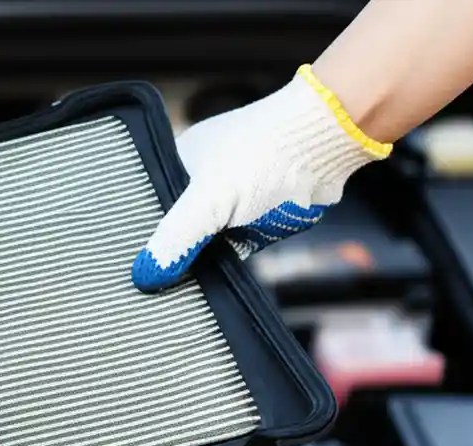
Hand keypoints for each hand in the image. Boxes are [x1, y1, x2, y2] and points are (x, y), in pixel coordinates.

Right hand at [131, 65, 391, 292]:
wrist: (327, 141)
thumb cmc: (264, 157)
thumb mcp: (207, 202)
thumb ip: (176, 240)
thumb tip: (145, 275)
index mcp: (178, 161)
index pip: (151, 208)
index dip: (150, 237)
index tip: (146, 267)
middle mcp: (203, 174)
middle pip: (181, 226)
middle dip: (183, 249)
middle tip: (172, 277)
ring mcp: (235, 191)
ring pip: (210, 236)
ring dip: (212, 253)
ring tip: (205, 268)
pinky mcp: (261, 207)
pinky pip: (239, 238)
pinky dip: (238, 251)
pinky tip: (232, 262)